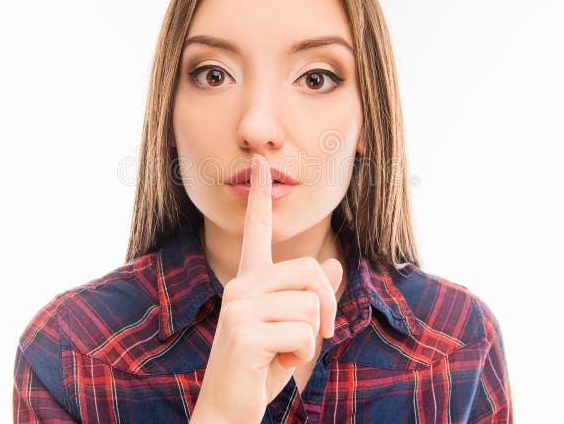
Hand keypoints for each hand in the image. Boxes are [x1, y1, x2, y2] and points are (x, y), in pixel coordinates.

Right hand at [191, 154, 342, 423]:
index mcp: (249, 282)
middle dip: (327, 305)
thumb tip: (336, 266)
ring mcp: (239, 307)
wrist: (227, 411)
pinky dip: (302, 355)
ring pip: (310, 305)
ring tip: (284, 355)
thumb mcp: (291, 330)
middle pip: (310, 270)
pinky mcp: (244, 333)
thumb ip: (309, 296)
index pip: (257, 232)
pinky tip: (277, 366)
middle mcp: (241, 287)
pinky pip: (303, 332)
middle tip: (321, 334)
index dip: (260, 198)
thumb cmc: (261, 370)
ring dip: (310, 338)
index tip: (260, 164)